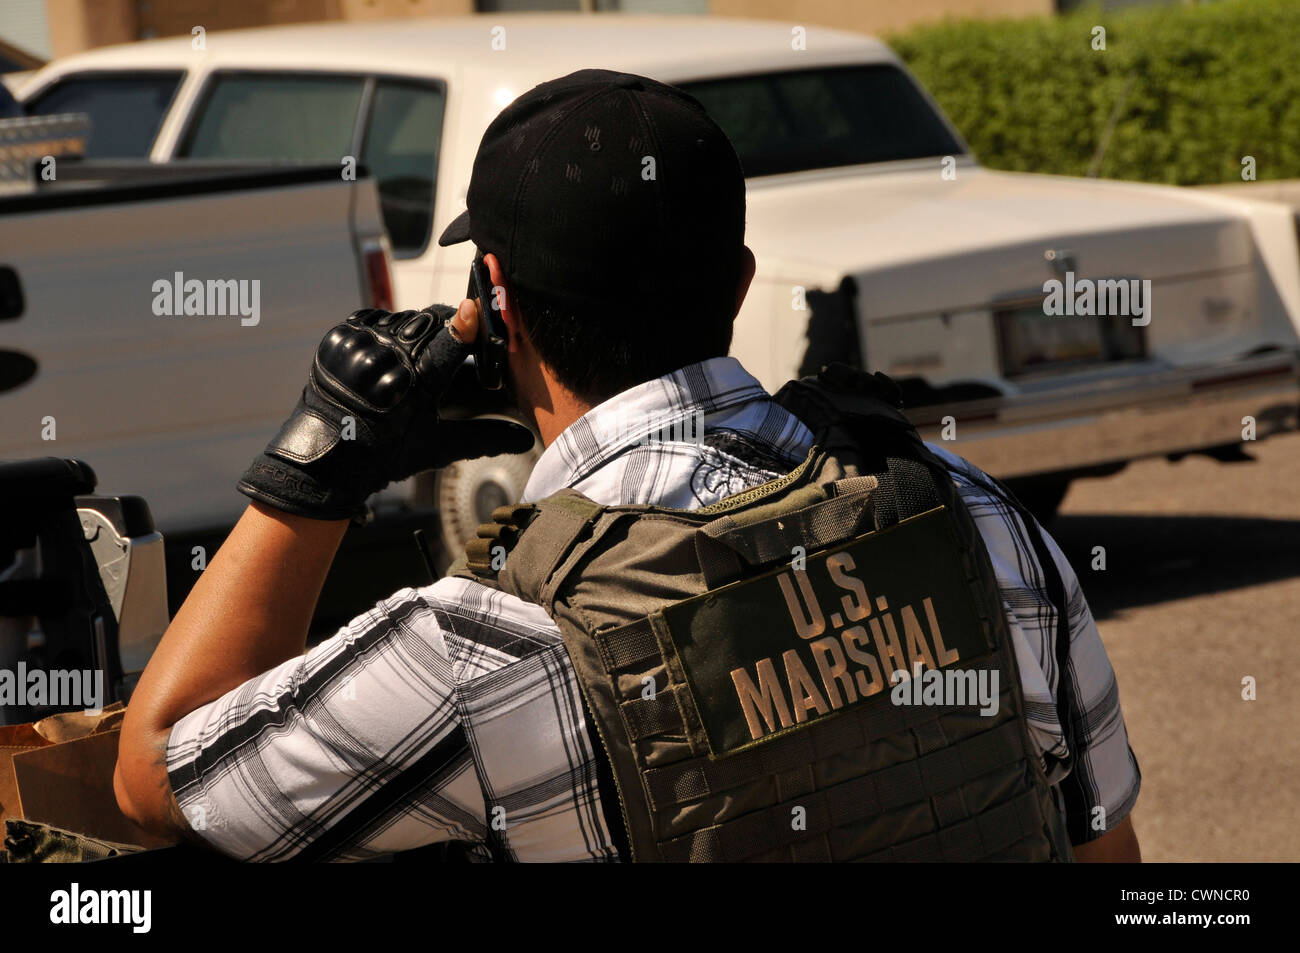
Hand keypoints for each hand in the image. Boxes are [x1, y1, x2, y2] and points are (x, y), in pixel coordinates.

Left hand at [237, 301, 533, 520]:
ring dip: (420, 331)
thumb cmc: (388, 454)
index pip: (448, 343)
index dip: (467, 326)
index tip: (476, 307)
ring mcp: (359, 344)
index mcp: (413, 383)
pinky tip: (392, 350)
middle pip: (431, 322)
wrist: (330, 459)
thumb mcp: (440, 447)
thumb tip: (525, 439)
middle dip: (451, 327)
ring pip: (405, 318)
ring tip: (420, 356)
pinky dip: (389, 330)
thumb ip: (486, 436)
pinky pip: (375, 319)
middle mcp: (385, 358)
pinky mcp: (339, 337)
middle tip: (462, 339)